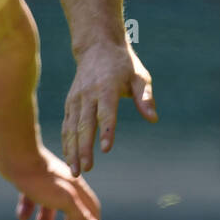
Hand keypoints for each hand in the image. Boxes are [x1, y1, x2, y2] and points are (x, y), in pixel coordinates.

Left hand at [2, 147, 102, 219]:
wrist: (17, 156)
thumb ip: (80, 216)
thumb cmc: (42, 179)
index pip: (91, 207)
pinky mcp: (29, 178)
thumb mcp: (65, 201)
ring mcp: (46, 179)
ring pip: (50, 203)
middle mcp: (64, 182)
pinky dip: (29, 208)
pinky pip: (31, 196)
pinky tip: (22, 217)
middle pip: (72, 206)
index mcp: (75, 187)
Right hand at [62, 41, 155, 174]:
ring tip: (75, 171)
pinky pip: (67, 125)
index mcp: (107, 87)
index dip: (107, 130)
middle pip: (85, 123)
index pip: (106, 111)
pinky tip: (69, 159)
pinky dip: (66, 142)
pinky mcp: (70, 102)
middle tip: (86, 169)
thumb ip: (145, 98)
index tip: (106, 149)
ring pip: (72, 127)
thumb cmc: (123, 65)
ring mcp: (77, 98)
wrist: (97, 47)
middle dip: (84, 147)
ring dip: (72, 149)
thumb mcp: (139, 76)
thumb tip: (153, 118)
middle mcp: (88, 93)